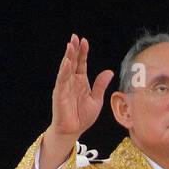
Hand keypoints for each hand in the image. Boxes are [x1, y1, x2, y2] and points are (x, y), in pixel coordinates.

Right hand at [42, 34, 113, 168]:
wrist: (73, 131)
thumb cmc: (83, 117)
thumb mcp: (96, 100)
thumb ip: (100, 85)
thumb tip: (109, 71)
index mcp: (81, 81)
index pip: (82, 63)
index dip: (83, 52)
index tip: (84, 41)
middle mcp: (72, 81)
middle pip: (73, 62)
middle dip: (74, 49)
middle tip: (75, 37)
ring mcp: (65, 86)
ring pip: (66, 68)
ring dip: (68, 56)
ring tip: (70, 45)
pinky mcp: (59, 93)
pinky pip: (61, 80)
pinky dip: (64, 71)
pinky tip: (66, 62)